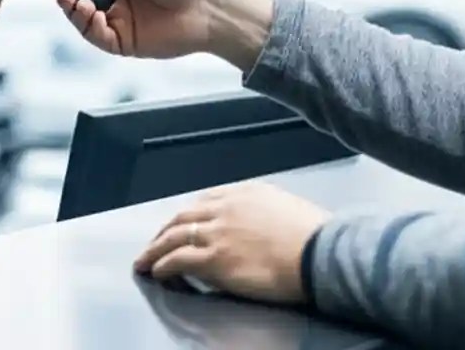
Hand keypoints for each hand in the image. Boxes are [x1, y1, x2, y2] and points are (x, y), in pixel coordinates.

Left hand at [133, 181, 330, 304]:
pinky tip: (157, 272)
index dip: (191, 214)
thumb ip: (268, 215)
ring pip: (173, 237)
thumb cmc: (317, 237)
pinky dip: (163, 265)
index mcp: (245, 193)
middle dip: (165, 230)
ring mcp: (217, 233)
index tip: (183, 223)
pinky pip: (177, 260)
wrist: (320, 253)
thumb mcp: (289, 210)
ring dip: (155, 249)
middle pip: (184, 217)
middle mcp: (226, 208)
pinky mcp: (213, 259)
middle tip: (155, 242)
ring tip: (145, 260)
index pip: (206, 200)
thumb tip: (266, 228)